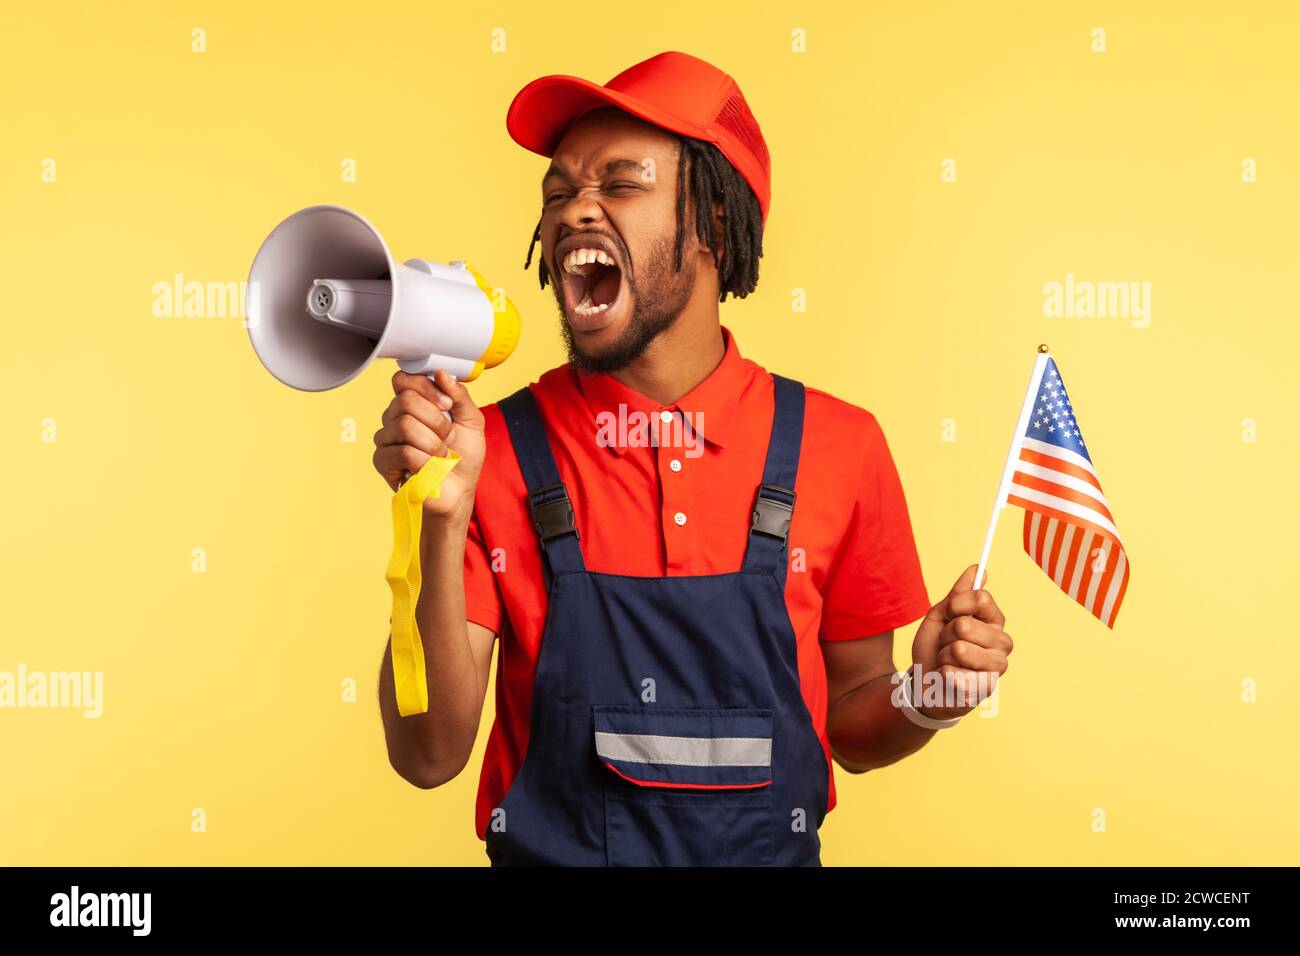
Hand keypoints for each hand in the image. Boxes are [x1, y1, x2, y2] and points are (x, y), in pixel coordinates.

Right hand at [372, 368, 485, 520]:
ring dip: (433, 443)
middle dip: (436, 420)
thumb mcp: (472, 420)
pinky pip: (402, 452)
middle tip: (448, 437)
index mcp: (413, 403)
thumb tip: (441, 373)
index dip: (427, 388)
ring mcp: (386, 438)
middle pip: (405, 400)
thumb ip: (459, 395)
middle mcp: (395, 417)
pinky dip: (425, 461)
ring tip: (441, 455)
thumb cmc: (464, 457)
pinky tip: (430, 468)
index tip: (447, 404)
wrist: (460, 491)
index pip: (403, 379)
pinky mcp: (382, 461)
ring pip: (404, 426)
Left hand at [909, 563, 1011, 719]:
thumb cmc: (935, 648)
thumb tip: (978, 568)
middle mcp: (1002, 641)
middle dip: (945, 635)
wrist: (926, 682)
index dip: (955, 605)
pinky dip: (943, 674)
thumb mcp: (940, 616)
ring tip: (948, 661)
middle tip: (946, 645)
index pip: (981, 597)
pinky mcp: (986, 688)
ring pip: (960, 649)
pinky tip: (951, 678)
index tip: (947, 616)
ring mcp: (997, 666)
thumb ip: (958, 594)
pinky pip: (952, 672)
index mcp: (993, 620)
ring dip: (944, 655)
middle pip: (965, 624)